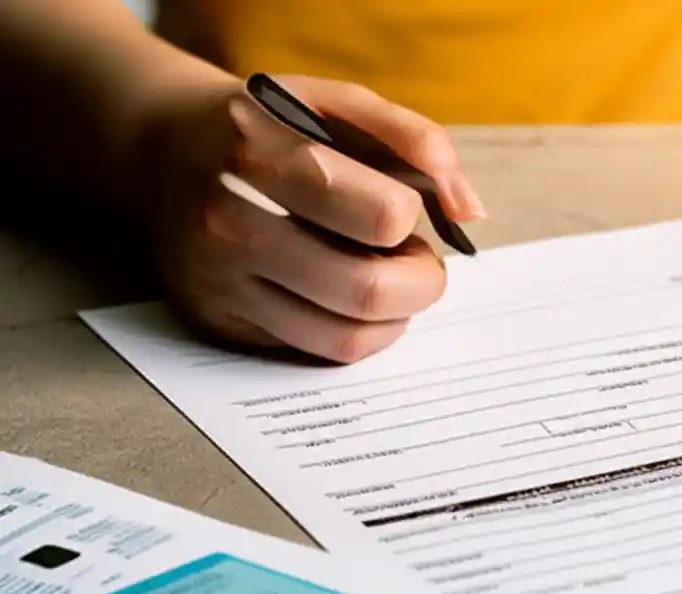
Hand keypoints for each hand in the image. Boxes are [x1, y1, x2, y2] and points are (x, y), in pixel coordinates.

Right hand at [143, 75, 482, 362]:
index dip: (410, 219)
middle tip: (416, 262)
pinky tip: (349, 299)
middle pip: (367, 290)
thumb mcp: (339, 103)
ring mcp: (218, 279)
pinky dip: (355, 334)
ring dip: (394, 317)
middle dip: (420, 283)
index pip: (381, 217)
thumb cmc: (273, 127)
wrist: (162, 150)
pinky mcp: (217, 321)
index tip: (402, 210)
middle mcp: (229, 220)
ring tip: (387, 280)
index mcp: (263, 152)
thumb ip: (417, 141)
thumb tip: (469, 211)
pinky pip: (313, 352)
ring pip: (344, 337)